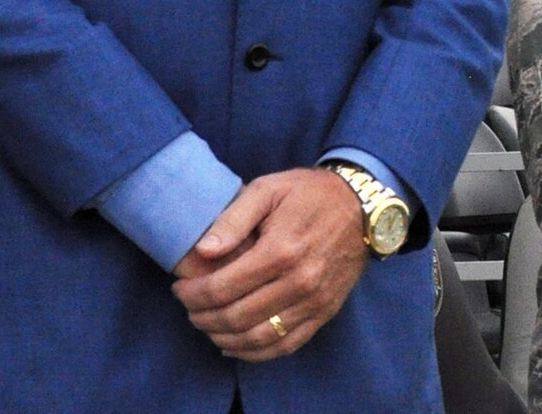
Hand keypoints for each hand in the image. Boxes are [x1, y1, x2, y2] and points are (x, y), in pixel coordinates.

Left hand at [171, 167, 368, 360]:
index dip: (193, 294)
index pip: (223, 287)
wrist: (362, 206)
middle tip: (189, 307)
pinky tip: (234, 344)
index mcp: (281, 249)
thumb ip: (232, 220)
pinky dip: (254, 352)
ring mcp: (315, 301)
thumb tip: (202, 251)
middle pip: (236, 316)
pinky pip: (285, 345)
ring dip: (223, 337)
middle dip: (202, 317)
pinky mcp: (325, 312)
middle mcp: (299, 281)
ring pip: (258, 337)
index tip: (180, 289)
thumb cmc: (308, 193)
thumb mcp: (268, 189)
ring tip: (207, 325)